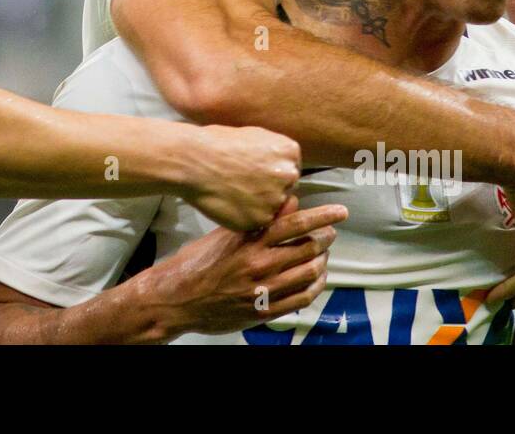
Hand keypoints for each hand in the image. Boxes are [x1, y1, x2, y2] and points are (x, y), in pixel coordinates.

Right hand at [143, 197, 346, 335]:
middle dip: (326, 237)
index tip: (338, 211)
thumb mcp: (223, 233)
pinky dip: (316, 286)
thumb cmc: (196, 264)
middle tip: (330, 230)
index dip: (322, 215)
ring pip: (309, 273)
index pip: (294, 224)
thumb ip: (256, 221)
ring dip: (323, 261)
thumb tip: (287, 203)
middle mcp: (258, 265)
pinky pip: (302, 299)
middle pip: (308, 248)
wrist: (176, 300)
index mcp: (248, 242)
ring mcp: (263, 291)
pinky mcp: (263, 312)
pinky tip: (316, 278)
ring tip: (323, 253)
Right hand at [184, 125, 300, 230]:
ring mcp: (276, 199)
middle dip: (268, 189)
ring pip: (273, 208)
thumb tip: (284, 168)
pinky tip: (230, 202)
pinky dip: (245, 217)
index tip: (252, 171)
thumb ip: (275, 154)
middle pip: (286, 189)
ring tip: (233, 192)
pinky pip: (258, 222)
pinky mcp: (260, 219)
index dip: (271, 173)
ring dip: (258, 205)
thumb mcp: (255, 136)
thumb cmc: (217, 144)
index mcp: (290, 151)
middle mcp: (289, 175)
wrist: (193, 160)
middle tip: (242, 183)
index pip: (290, 169)